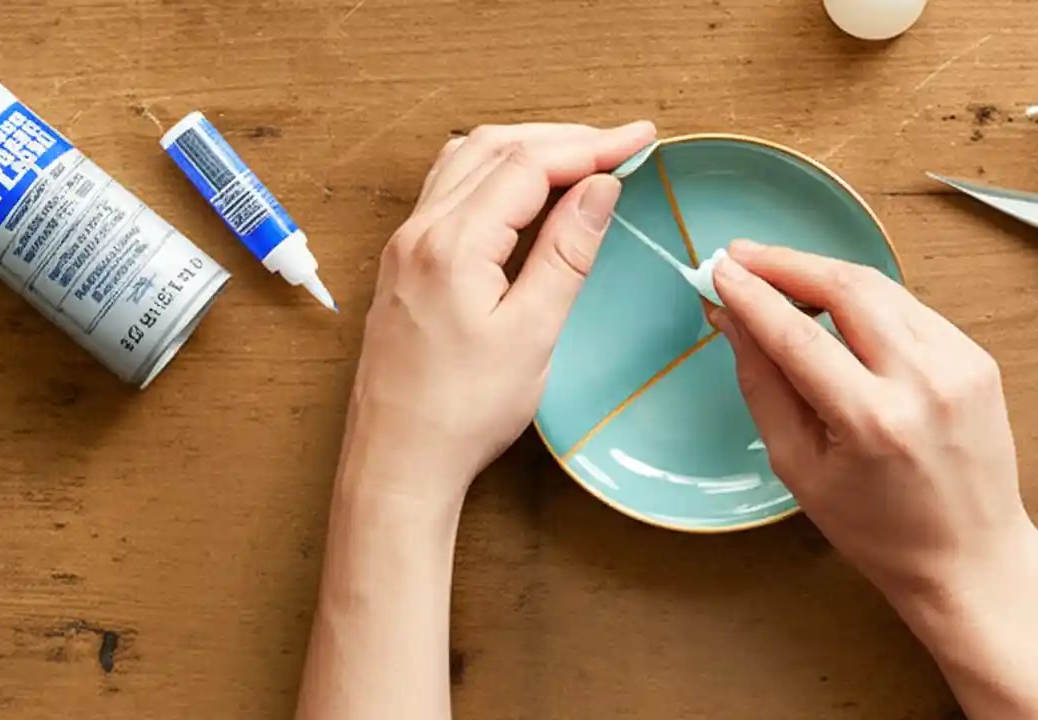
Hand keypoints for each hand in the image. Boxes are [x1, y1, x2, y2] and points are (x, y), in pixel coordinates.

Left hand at [352, 121, 656, 492]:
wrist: (398, 462)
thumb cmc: (461, 413)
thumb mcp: (532, 334)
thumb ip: (567, 254)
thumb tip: (600, 189)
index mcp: (452, 245)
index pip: (529, 165)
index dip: (591, 145)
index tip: (639, 139)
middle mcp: (419, 232)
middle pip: (495, 148)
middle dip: (563, 139)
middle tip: (620, 144)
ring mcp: (405, 246)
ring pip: (467, 163)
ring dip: (526, 150)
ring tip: (580, 160)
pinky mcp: (404, 264)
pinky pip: (449, 191)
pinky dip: (494, 175)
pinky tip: (524, 194)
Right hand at [710, 239, 1029, 603]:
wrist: (969, 559)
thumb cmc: (877, 529)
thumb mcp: (799, 468)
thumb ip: (763, 386)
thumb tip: (732, 319)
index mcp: (872, 422)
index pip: (798, 335)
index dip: (752, 295)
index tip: (718, 269)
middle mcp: (923, 382)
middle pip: (846, 288)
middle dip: (787, 263)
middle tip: (741, 256)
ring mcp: (959, 364)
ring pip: (880, 288)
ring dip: (823, 272)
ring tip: (777, 272)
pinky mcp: (976, 358)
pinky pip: (908, 308)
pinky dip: (864, 297)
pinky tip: (832, 303)